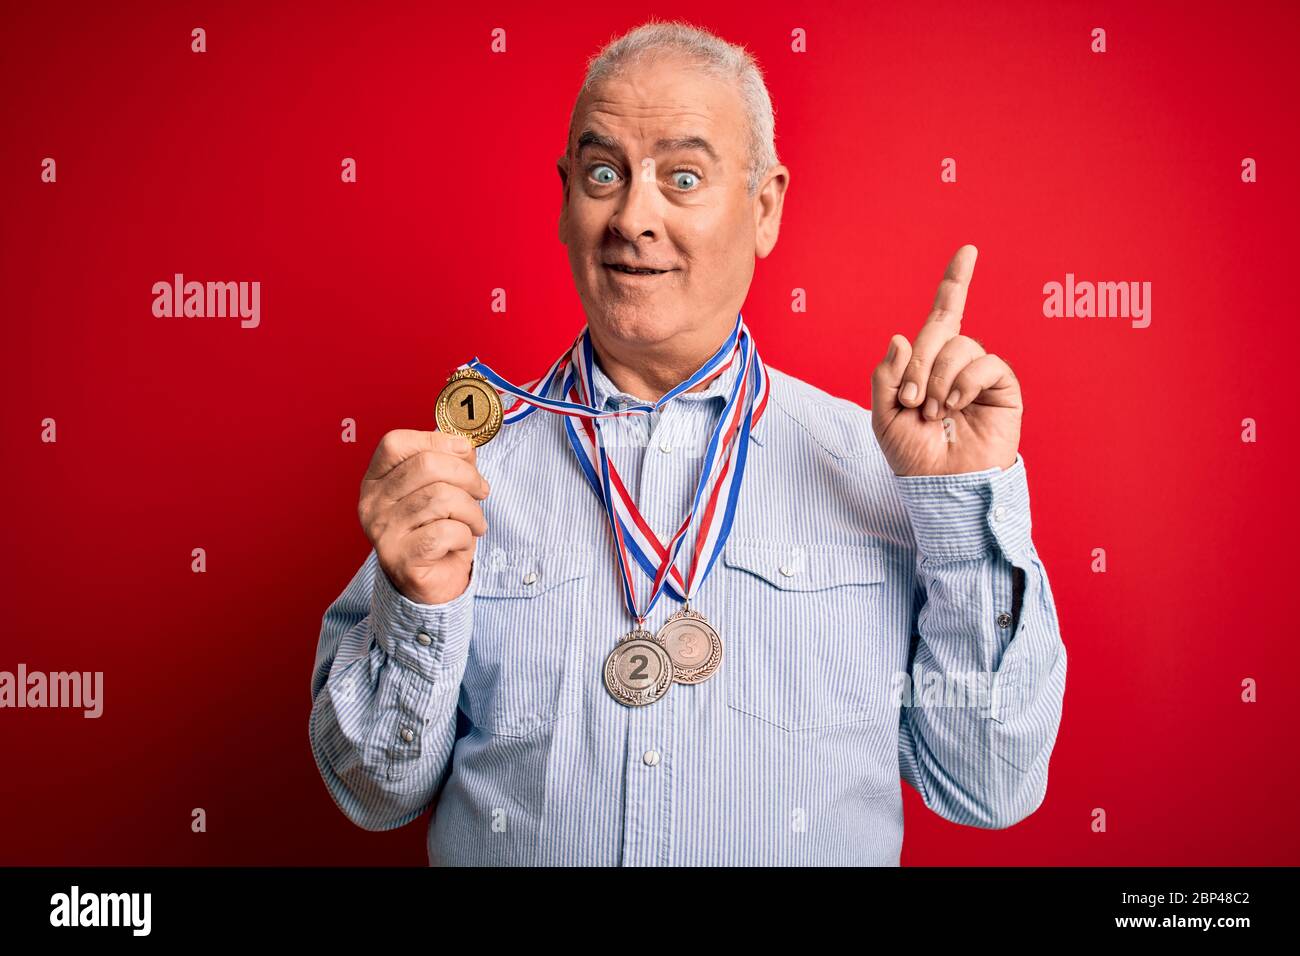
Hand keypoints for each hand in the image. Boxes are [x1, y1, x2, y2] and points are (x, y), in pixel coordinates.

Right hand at [359, 430, 490, 604]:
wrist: (430, 587)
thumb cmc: (437, 533)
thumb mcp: (442, 489)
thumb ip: (450, 463)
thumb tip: (464, 445)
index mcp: (376, 481)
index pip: (396, 443)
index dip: (436, 440)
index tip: (465, 452)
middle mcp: (372, 503)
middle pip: (426, 465)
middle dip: (466, 475)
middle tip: (482, 491)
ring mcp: (383, 532)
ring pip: (441, 498)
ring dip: (471, 510)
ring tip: (475, 522)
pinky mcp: (401, 558)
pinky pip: (445, 532)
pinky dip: (465, 535)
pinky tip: (461, 542)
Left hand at [870, 245, 1021, 475]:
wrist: (942, 485)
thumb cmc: (913, 455)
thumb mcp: (883, 415)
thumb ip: (885, 376)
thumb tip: (900, 338)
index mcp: (928, 364)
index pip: (943, 315)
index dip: (955, 283)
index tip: (969, 251)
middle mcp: (956, 363)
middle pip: (939, 330)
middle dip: (920, 362)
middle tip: (913, 401)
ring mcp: (980, 374)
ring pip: (959, 346)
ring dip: (939, 379)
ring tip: (935, 412)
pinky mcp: (1002, 387)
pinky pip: (984, 363)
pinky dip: (964, 383)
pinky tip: (957, 407)